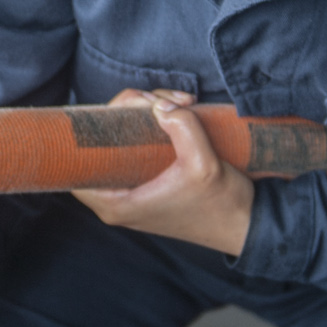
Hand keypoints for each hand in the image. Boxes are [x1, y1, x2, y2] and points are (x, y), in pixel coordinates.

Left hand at [73, 89, 254, 255]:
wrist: (248, 225)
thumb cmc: (222, 205)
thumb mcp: (205, 165)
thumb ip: (184, 129)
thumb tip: (160, 106)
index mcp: (117, 204)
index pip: (79, 163)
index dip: (93, 128)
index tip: (124, 109)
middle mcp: (120, 200)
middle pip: (104, 141)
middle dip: (130, 110)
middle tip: (161, 101)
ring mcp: (136, 190)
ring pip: (125, 138)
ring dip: (149, 113)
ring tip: (182, 104)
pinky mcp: (152, 183)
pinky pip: (142, 144)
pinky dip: (159, 124)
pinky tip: (180, 111)